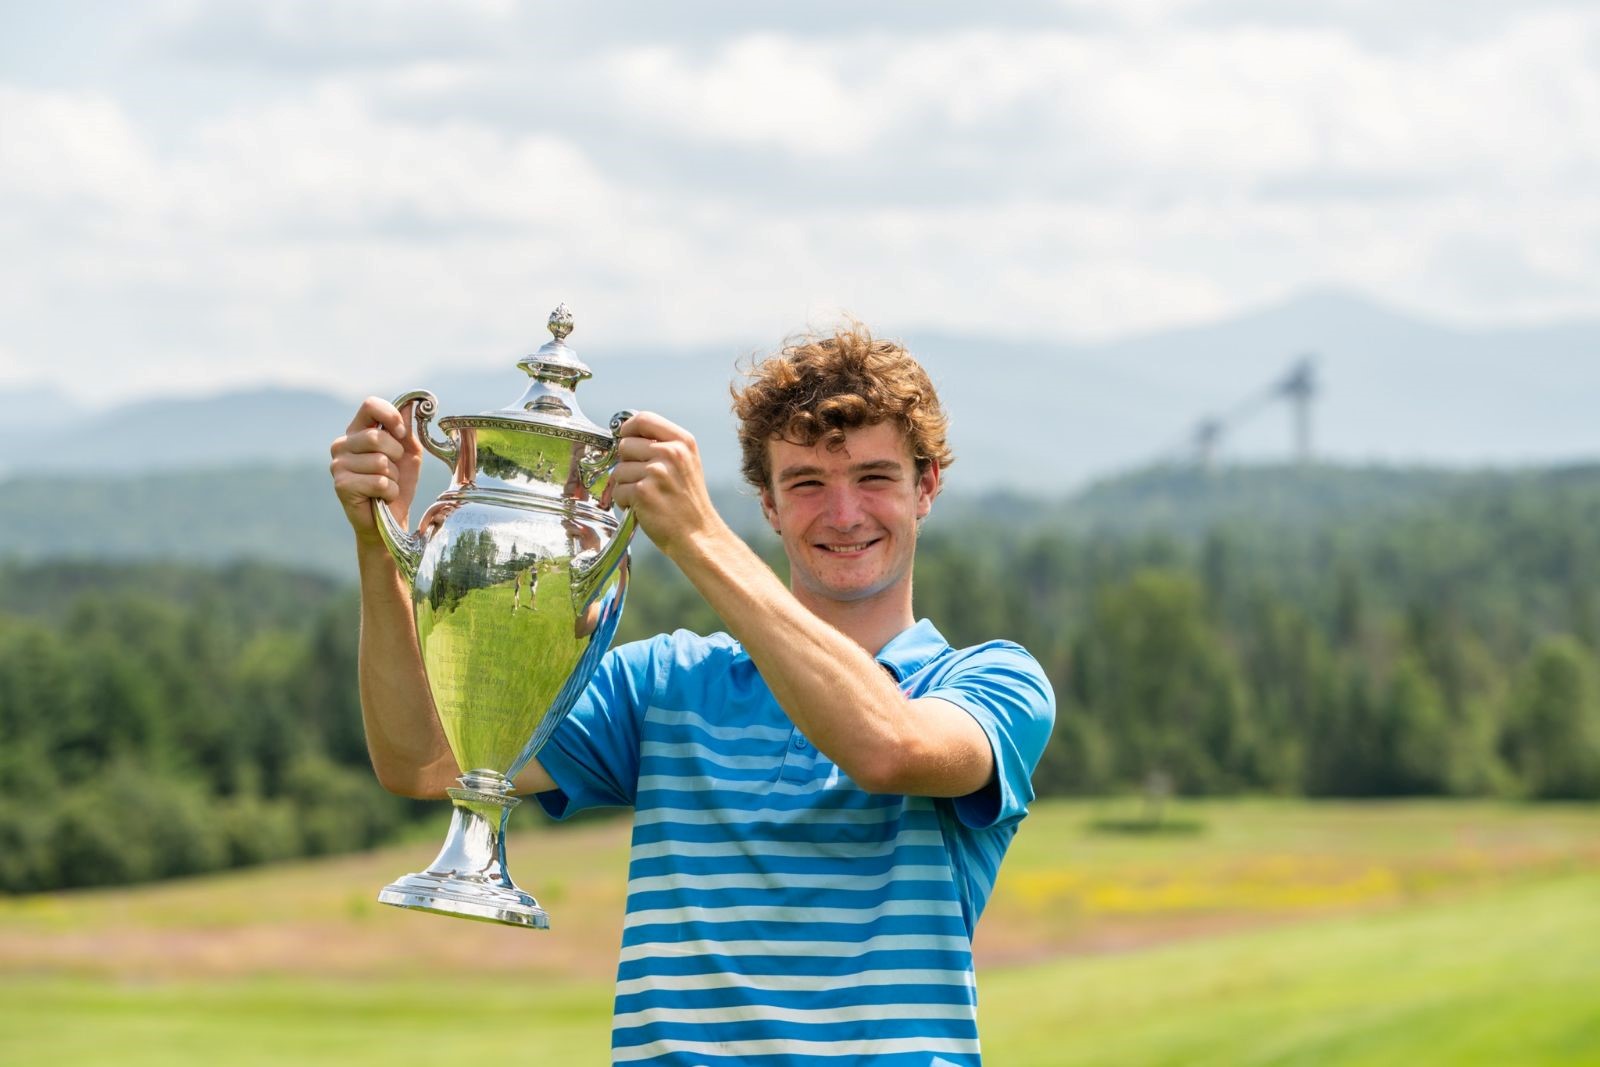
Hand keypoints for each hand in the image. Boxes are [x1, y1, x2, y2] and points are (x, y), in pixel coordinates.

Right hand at [329, 396, 424, 543]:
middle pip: (377, 436)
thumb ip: (406, 430)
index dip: (391, 416)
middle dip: (396, 456)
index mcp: (357, 432)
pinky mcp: (341, 485)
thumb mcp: (408, 453)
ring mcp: (338, 465)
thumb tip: (409, 403)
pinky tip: (382, 497)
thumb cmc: (397, 483)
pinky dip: (390, 491)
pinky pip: (378, 482)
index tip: (403, 433)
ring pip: (380, 462)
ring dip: (393, 477)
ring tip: (386, 485)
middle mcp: (342, 445)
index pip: (370, 405)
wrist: (389, 519)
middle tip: (393, 470)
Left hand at [610, 411, 722, 556]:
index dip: (628, 429)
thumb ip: (662, 445)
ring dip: (625, 486)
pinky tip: (642, 509)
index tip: (627, 440)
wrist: (699, 535)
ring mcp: (656, 472)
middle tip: (643, 480)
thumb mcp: (686, 464)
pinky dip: (624, 503)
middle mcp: (670, 453)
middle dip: (627, 464)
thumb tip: (626, 437)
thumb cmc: (688, 502)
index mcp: (683, 441)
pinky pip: (618, 491)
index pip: (644, 418)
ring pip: (618, 470)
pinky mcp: (643, 493)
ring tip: (646, 497)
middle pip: (625, 445)